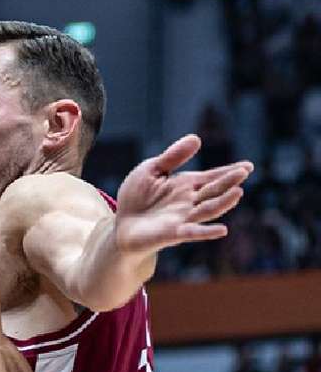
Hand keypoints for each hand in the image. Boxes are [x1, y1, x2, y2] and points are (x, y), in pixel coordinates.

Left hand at [115, 134, 252, 254]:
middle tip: (243, 172)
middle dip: (229, 182)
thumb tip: (196, 138)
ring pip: (208, 210)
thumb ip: (172, 157)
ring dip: (223, 203)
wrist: (122, 225)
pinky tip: (222, 230)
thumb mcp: (151, 170)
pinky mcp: (173, 234)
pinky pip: (192, 232)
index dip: (230, 171)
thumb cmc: (137, 197)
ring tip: (237, 193)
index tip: (248, 166)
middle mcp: (190, 202)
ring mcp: (184, 218)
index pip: (213, 177)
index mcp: (187, 185)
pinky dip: (206, 232)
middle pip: (214, 191)